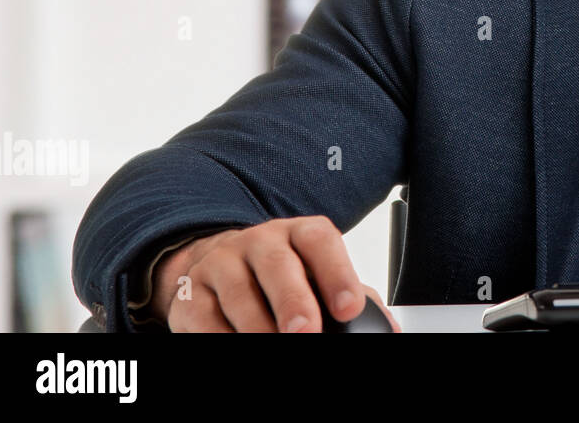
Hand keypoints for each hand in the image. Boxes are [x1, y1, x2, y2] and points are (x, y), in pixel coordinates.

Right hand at [151, 215, 399, 332]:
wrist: (217, 263)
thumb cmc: (282, 275)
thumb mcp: (316, 275)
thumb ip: (350, 296)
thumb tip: (386, 327)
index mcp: (298, 234)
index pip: (320, 241)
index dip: (337, 272)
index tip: (350, 308)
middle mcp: (260, 243)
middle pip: (277, 265)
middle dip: (293, 301)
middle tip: (306, 331)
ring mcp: (221, 264)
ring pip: (238, 294)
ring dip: (257, 328)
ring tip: (274, 345)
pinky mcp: (192, 294)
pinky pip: (205, 319)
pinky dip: (222, 338)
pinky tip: (239, 344)